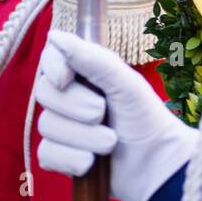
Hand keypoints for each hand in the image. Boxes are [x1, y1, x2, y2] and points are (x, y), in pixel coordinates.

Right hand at [36, 29, 196, 200]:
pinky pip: (47, 154)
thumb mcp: (125, 83)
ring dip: (83, 138)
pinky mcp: (60, 157)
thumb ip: (92, 59)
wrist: (156, 166)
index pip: (50, 60)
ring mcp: (62, 128)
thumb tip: (54, 35)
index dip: (52, 67)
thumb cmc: (145, 119)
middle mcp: (68, 98)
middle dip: (78, 108)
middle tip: (104, 115)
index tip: (66, 78)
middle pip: (45, 93)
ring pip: (47, 126)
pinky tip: (92, 164)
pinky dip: (72, 160)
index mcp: (83, 74)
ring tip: (111, 143)